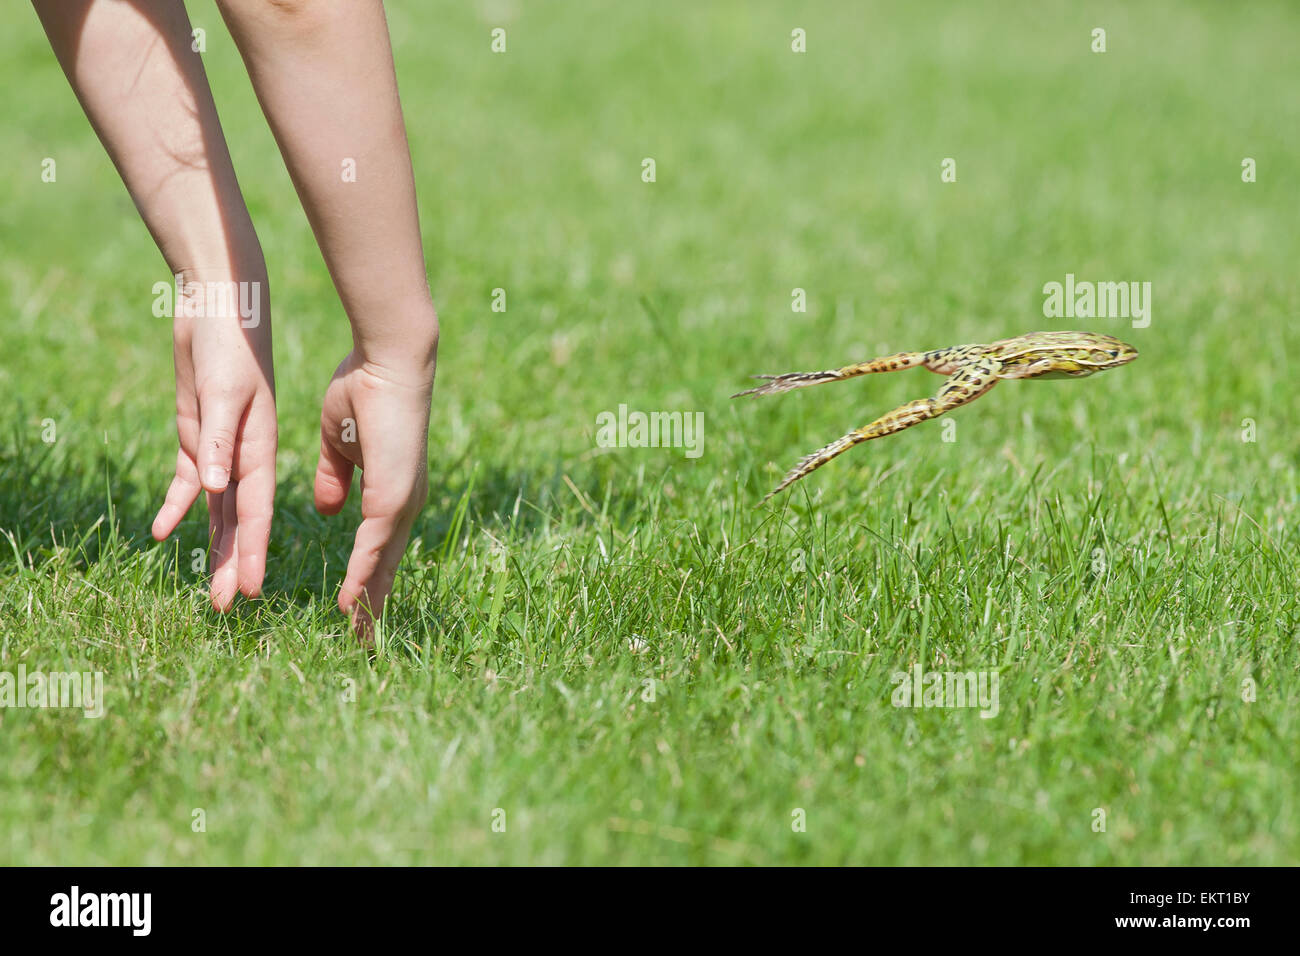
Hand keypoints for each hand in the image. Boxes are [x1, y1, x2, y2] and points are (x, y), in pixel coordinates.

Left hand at [151, 275, 276, 610]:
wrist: (217, 308)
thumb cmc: (228, 347)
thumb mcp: (223, 392)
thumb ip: (220, 442)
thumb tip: (217, 491)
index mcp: (258, 449)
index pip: (254, 512)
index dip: (253, 553)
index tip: (251, 591)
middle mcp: (243, 457)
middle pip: (238, 521)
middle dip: (234, 565)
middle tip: (228, 608)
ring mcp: (219, 449)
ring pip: (216, 510)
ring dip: (214, 547)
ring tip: (212, 591)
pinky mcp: (198, 437)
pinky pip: (186, 482)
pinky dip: (176, 506)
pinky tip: (163, 532)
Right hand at [314, 348, 432, 633]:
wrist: (386, 361)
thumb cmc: (362, 389)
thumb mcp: (339, 443)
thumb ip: (335, 478)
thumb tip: (329, 511)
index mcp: (392, 488)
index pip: (379, 545)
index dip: (368, 578)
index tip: (355, 609)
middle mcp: (404, 501)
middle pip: (387, 564)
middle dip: (375, 604)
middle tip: (364, 640)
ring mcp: (402, 500)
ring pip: (384, 563)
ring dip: (370, 602)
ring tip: (359, 637)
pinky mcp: (393, 495)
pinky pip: (374, 546)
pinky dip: (363, 576)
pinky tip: (352, 603)